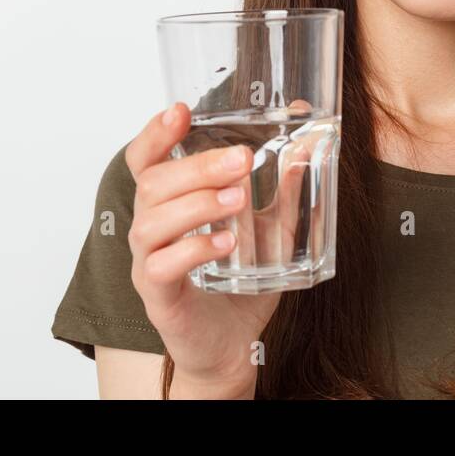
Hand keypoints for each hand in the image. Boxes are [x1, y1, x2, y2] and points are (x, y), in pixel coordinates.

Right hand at [124, 102, 307, 390]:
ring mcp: (149, 261)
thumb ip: (285, 192)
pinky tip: (225, 242)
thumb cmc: (240, 280)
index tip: (181, 111)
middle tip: (241, 159)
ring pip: (151, 220)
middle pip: (153, 182)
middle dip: (197, 166)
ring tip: (237, 199)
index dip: (156, 132)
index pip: (146, 158)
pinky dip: (193, 249)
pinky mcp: (158, 296)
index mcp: (169, 202)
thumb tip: (308, 146)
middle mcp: (151, 226)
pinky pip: (160, 266)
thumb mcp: (272, 230)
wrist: (232, 344)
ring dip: (197, 204)